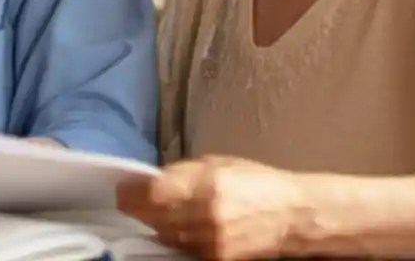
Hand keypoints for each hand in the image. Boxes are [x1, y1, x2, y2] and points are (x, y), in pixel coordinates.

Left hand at [116, 155, 313, 260]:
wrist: (291, 216)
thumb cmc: (257, 182)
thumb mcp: (219, 164)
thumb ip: (184, 173)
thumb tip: (152, 180)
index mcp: (208, 183)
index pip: (152, 193)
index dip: (130, 192)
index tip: (123, 189)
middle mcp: (206, 214)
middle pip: (153, 217)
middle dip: (139, 208)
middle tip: (133, 200)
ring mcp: (210, 241)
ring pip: (164, 235)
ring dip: (156, 224)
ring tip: (160, 212)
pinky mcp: (215, 259)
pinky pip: (182, 248)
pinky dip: (176, 238)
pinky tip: (181, 228)